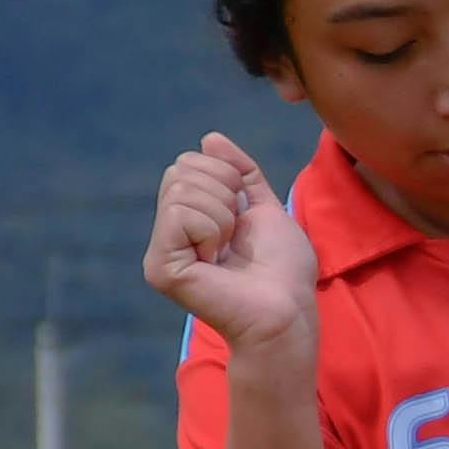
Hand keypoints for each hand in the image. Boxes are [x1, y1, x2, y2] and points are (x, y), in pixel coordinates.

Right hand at [143, 134, 316, 356]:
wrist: (288, 310)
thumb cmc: (284, 269)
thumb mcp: (266, 209)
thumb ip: (241, 173)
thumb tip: (210, 138)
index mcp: (190, 216)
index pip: (189, 162)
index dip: (227, 179)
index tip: (244, 217)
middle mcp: (169, 231)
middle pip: (180, 170)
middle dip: (224, 194)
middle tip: (237, 236)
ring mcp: (160, 249)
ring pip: (181, 190)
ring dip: (222, 217)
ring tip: (229, 251)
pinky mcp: (159, 267)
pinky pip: (180, 214)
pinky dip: (211, 231)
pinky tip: (217, 261)